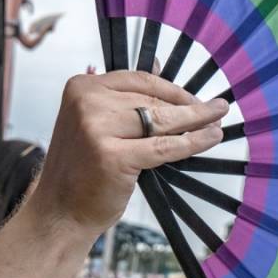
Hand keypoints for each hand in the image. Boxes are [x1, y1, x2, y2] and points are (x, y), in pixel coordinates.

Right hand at [27, 70, 228, 232]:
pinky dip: (192, 143)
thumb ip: (123, 97)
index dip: (173, 89)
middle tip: (215, 110)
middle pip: (152, 100)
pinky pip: (164, 147)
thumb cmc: (81, 170)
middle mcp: (87, 103)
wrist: (59, 211)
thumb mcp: (95, 124)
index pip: (139, 80)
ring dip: (197, 120)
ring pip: (162, 121)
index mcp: (81, 87)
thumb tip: (159, 65)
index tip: (194, 97)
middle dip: (188, 106)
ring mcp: (98, 129)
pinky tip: (210, 138)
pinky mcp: (113, 157)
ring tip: (217, 120)